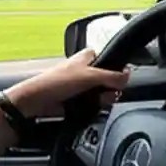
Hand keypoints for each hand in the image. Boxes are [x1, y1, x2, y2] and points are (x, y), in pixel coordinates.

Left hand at [5, 49, 129, 117]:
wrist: (37, 102)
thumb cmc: (58, 82)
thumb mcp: (90, 75)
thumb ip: (112, 76)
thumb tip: (128, 76)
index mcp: (89, 56)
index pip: (112, 62)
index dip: (117, 72)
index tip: (117, 80)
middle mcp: (86, 69)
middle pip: (110, 81)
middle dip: (110, 90)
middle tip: (104, 94)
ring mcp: (82, 86)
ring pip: (103, 94)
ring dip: (102, 100)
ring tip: (94, 102)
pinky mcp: (78, 100)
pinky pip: (94, 104)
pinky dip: (94, 107)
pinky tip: (89, 108)